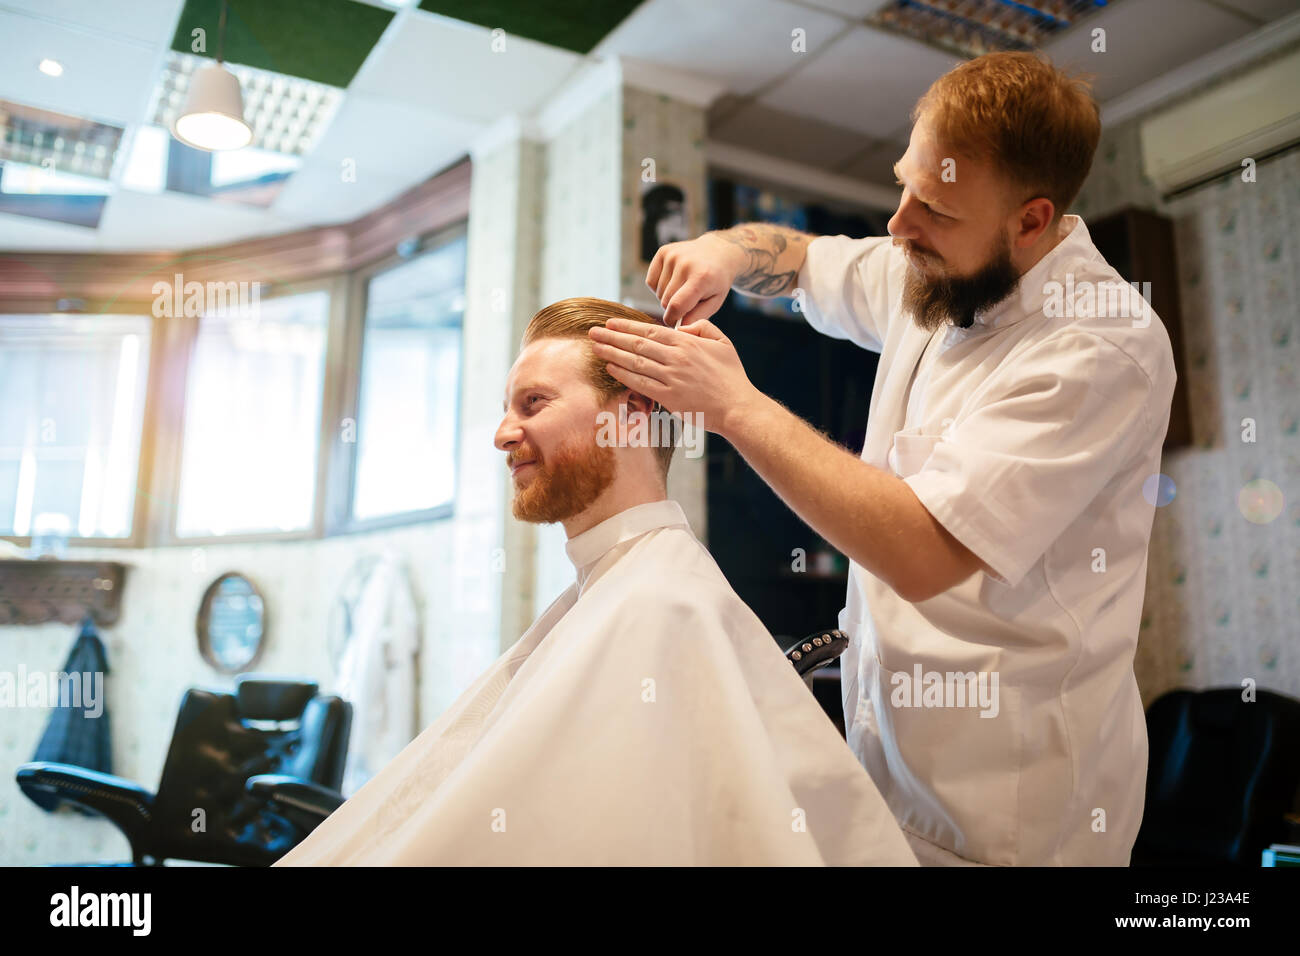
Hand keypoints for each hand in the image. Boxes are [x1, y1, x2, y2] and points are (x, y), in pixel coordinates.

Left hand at [587, 318, 759, 438]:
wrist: (738, 407)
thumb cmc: (732, 377)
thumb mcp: (723, 343)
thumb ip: (702, 327)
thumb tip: (682, 326)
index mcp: (688, 343)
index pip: (650, 331)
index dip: (627, 326)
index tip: (610, 323)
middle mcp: (676, 358)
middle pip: (637, 344)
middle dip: (612, 337)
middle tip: (593, 332)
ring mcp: (672, 378)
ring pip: (635, 362)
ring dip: (612, 354)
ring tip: (596, 348)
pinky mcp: (669, 398)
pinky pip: (640, 384)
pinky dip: (624, 375)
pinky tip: (610, 369)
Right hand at [646, 233, 744, 327]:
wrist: (717, 252)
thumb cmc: (716, 281)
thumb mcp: (715, 302)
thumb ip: (697, 317)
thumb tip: (679, 328)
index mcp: (701, 278)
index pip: (676, 306)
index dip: (673, 319)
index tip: (676, 323)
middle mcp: (685, 264)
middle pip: (665, 301)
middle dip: (673, 308)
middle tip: (687, 303)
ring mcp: (673, 256)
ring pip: (658, 292)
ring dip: (667, 297)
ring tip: (682, 290)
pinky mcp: (663, 252)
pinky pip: (651, 281)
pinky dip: (659, 287)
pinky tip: (673, 282)